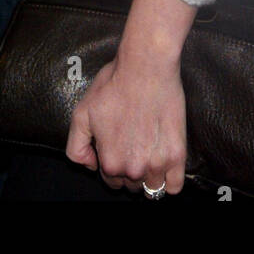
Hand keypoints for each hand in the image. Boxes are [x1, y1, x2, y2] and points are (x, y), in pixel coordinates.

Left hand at [66, 50, 187, 195]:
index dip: (113, 162)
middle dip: (130, 168)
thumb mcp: (82, 112)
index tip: (119, 145)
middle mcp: (133, 169)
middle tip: (134, 142)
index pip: (111, 180)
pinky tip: (165, 162)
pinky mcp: (177, 156)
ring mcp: (157, 165)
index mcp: (110, 162)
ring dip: (149, 174)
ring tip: (149, 148)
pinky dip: (169, 179)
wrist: (146, 66)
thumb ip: (76, 147)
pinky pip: (174, 187)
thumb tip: (91, 165)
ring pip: (152, 187)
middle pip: (131, 184)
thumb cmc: (114, 84)